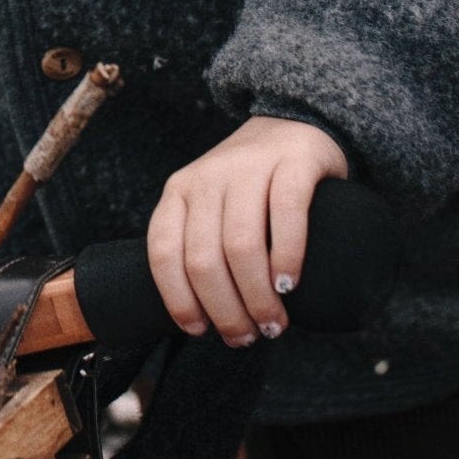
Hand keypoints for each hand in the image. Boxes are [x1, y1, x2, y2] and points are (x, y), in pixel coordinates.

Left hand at [146, 116, 348, 347]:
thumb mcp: (213, 207)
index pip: (163, 251)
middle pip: (203, 258)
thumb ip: (202, 244)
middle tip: (249, 337)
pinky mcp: (292, 162)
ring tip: (273, 324)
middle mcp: (206, 177)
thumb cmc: (251, 186)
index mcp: (179, 192)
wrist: (294, 122)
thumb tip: (205, 320)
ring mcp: (247, 166)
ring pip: (240, 243)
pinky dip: (287, 256)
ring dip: (257, 296)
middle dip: (225, 310)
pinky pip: (286, 212)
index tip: (201, 331)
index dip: (178, 299)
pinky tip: (290, 284)